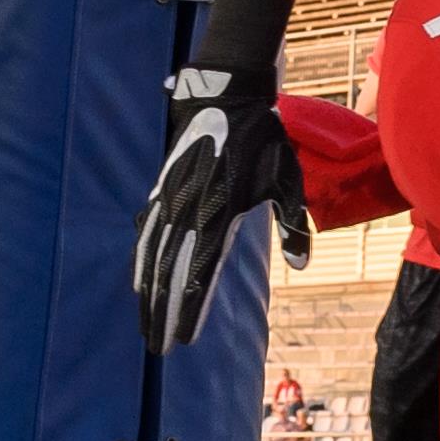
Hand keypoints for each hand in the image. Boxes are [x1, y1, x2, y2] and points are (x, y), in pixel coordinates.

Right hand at [132, 0, 309, 352]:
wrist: (225, 94)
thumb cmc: (263, 138)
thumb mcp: (286, 178)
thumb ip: (291, 224)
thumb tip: (302, 265)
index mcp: (218, 212)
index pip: (199, 273)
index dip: (189, 309)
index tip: (183, 339)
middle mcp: (187, 211)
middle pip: (168, 273)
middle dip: (161, 313)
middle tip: (157, 346)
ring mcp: (170, 200)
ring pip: (151, 256)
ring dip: (145, 293)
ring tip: (144, 323)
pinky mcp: (162, 189)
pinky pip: (146, 231)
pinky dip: (140, 258)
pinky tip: (137, 278)